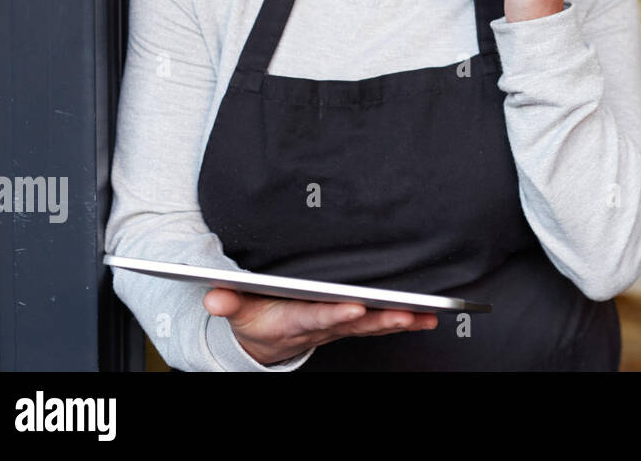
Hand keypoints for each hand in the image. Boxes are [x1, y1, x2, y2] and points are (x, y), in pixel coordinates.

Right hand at [203, 288, 437, 365]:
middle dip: (380, 319)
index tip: (354, 307)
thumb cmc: (255, 319)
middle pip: (354, 325)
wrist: (263, 343)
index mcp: (294, 321)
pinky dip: (403, 322)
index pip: (317, 317)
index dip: (335, 314)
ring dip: (398, 322)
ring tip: (425, 315)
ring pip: (372, 327)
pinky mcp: (350, 326)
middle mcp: (321, 328)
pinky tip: (425, 318)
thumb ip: (229, 301)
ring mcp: (338, 329)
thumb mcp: (237, 310)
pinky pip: (378, 325)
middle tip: (405, 313)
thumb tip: (214, 296)